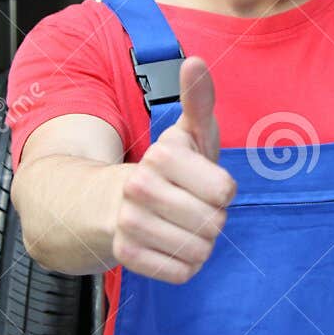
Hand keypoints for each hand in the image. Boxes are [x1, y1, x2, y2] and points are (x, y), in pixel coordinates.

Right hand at [111, 56, 236, 282]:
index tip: (203, 181)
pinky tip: (170, 246)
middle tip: (191, 206)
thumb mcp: (187, 134)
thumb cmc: (167, 168)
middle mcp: (139, 188)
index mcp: (161, 156)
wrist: (108, 203)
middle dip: (212, 218)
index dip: (222, 190)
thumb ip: (198, 100)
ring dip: (200, 243)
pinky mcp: (125, 257)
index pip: (225, 192)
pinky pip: (181, 273)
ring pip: (199, 251)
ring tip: (181, 226)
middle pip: (214, 224)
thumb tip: (195, 61)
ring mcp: (128, 224)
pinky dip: (184, 265)